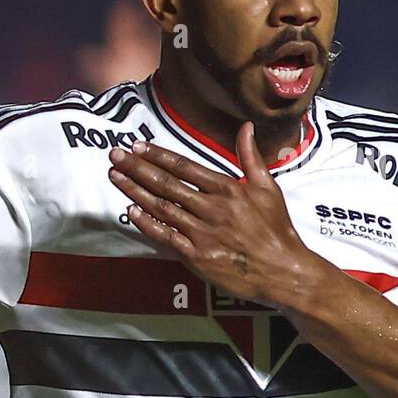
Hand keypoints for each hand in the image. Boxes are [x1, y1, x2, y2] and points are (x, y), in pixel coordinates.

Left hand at [107, 122, 319, 307]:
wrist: (283, 270)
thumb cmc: (276, 229)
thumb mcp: (268, 188)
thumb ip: (251, 157)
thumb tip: (247, 127)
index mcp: (228, 188)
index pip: (184, 166)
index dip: (158, 155)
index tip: (138, 146)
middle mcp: (212, 207)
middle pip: (166, 183)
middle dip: (137, 168)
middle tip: (114, 156)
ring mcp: (203, 233)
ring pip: (161, 207)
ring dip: (135, 191)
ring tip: (115, 177)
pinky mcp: (197, 256)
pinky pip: (166, 236)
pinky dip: (147, 223)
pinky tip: (131, 211)